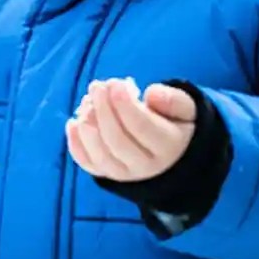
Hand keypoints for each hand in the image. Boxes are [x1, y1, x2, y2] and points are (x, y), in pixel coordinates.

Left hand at [65, 78, 196, 181]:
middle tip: (97, 86)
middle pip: (117, 140)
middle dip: (103, 110)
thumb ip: (173, 100)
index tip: (116, 83)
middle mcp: (146, 166)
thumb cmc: (175, 124)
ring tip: (88, 100)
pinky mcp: (108, 175)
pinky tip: (73, 122)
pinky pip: (88, 164)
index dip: (124, 104)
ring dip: (88, 125)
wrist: (172, 156)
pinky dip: (76, 145)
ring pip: (101, 155)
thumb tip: (151, 94)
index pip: (141, 127)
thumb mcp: (185, 109)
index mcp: (168, 147)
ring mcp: (125, 174)